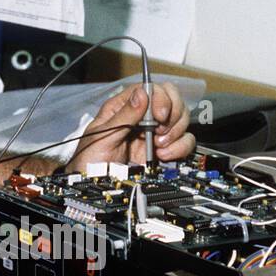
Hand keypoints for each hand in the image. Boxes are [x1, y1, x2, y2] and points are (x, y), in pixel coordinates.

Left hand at [66, 82, 194, 172]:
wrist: (94, 186)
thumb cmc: (90, 160)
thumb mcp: (102, 136)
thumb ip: (124, 115)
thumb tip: (142, 93)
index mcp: (124, 108)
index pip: (151, 89)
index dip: (160, 97)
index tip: (159, 115)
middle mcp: (142, 118)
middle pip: (172, 100)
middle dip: (172, 114)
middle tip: (159, 130)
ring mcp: (155, 134)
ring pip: (182, 119)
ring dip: (176, 132)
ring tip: (158, 145)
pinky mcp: (164, 151)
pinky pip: (186, 141)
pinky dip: (180, 147)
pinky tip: (163, 155)